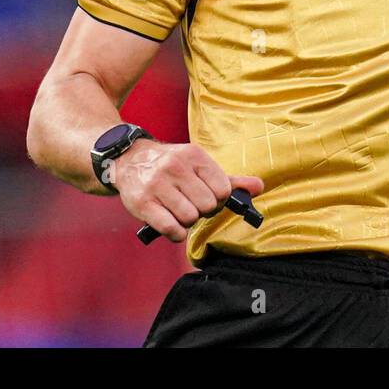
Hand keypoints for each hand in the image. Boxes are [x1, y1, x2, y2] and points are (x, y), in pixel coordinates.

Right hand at [112, 139, 265, 241]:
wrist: (128, 160)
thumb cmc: (172, 166)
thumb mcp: (199, 165)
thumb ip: (230, 179)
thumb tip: (259, 187)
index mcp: (194, 155)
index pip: (223, 188)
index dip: (219, 198)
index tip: (209, 196)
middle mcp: (175, 167)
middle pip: (208, 205)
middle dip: (203, 210)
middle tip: (192, 205)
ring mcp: (157, 185)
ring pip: (190, 218)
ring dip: (188, 221)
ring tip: (179, 211)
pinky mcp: (142, 203)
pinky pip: (171, 229)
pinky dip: (176, 232)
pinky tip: (172, 223)